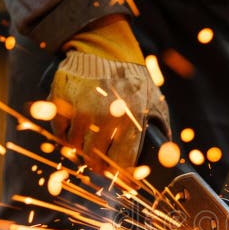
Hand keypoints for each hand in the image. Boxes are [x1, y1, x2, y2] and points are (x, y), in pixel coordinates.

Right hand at [48, 15, 168, 172]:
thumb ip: (161, 131)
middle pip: (95, 159)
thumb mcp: (155, 103)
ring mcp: (80, 109)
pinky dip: (65, 134)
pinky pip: (59, 131)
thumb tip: (169, 159)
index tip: (123, 181)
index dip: (122, 176)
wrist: (104, 48)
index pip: (123, 163)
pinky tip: (75, 129)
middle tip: (101, 166)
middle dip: (99, 166)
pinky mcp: (60, 101)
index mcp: (130, 121)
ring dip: (81, 150)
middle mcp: (104, 118)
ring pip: (75, 147)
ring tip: (89, 144)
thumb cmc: (134, 80)